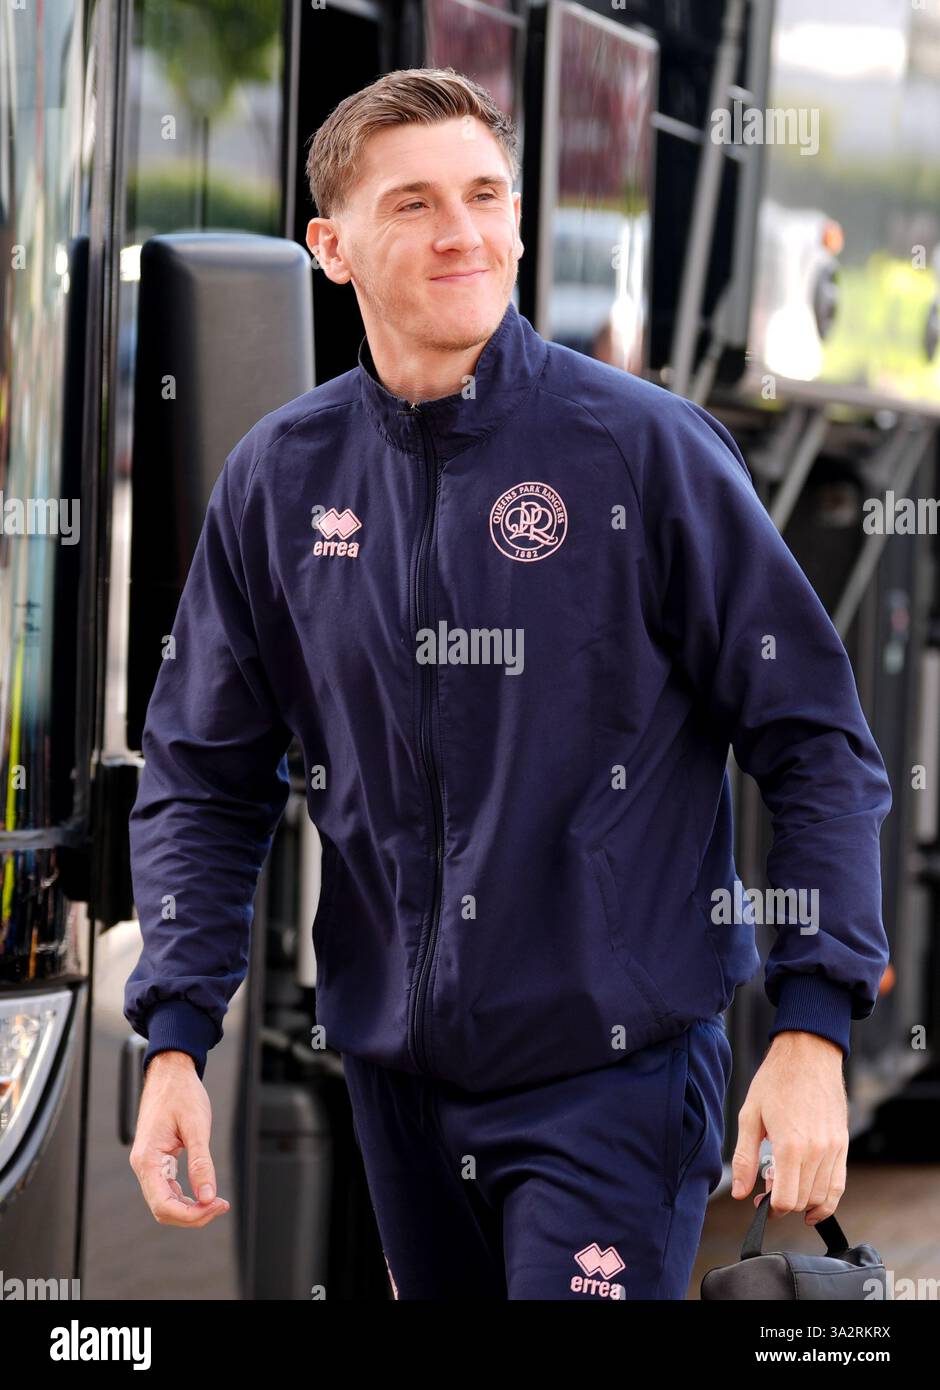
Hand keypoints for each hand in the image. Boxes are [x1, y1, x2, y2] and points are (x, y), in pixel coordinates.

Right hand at [129, 1051, 229, 1226]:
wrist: (170, 1073)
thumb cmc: (181, 1093)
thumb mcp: (196, 1126)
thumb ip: (201, 1163)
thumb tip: (208, 1196)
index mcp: (147, 1159)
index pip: (163, 1205)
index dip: (190, 1214)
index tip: (216, 1205)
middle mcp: (143, 1166)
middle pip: (163, 1209)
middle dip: (193, 1214)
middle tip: (221, 1204)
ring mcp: (149, 1165)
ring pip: (166, 1202)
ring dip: (190, 1208)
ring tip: (217, 1201)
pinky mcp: (157, 1162)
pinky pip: (169, 1190)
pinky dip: (187, 1197)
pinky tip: (205, 1193)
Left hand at [731, 1030, 847, 1225]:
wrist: (808, 1054)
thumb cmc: (776, 1080)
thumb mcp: (750, 1116)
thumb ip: (745, 1158)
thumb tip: (741, 1192)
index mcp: (790, 1146)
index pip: (785, 1199)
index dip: (770, 1208)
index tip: (759, 1204)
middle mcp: (816, 1151)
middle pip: (802, 1201)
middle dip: (783, 1204)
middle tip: (767, 1192)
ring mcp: (833, 1148)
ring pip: (821, 1196)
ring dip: (803, 1202)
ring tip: (786, 1187)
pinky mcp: (843, 1143)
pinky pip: (839, 1184)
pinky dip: (827, 1199)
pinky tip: (813, 1204)